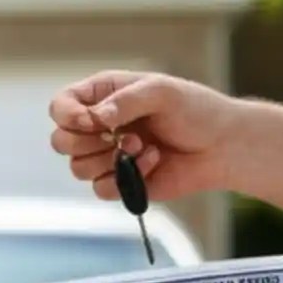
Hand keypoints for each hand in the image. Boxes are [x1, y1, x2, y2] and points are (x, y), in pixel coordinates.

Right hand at [48, 70, 241, 201]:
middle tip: (120, 136)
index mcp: (104, 96)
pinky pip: (103, 190)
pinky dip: (126, 179)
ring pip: (79, 169)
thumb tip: (95, 118)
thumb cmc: (195, 111)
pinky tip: (153, 162)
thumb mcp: (161, 92)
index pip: (61, 106)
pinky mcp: (123, 182)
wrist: (222, 146)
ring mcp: (110, 156)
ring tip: (142, 146)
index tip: (90, 122)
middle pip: (61, 142)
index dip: (67, 116)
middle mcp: (101, 126)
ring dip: (109, 161)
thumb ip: (125, 101)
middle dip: (86, 143)